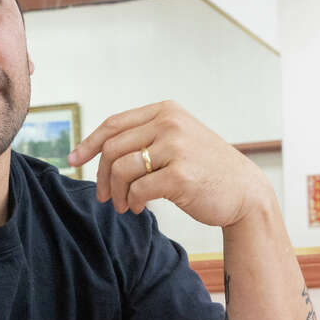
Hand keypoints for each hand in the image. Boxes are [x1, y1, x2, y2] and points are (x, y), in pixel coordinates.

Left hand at [66, 101, 273, 226]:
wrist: (245, 192)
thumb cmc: (207, 170)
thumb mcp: (179, 141)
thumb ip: (146, 138)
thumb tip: (99, 151)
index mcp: (167, 111)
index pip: (114, 124)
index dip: (88, 143)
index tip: (73, 160)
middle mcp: (171, 123)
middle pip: (112, 148)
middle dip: (101, 176)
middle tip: (105, 197)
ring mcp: (176, 148)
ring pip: (121, 169)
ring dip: (116, 193)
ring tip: (124, 205)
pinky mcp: (180, 175)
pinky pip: (138, 189)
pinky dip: (132, 202)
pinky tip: (139, 208)